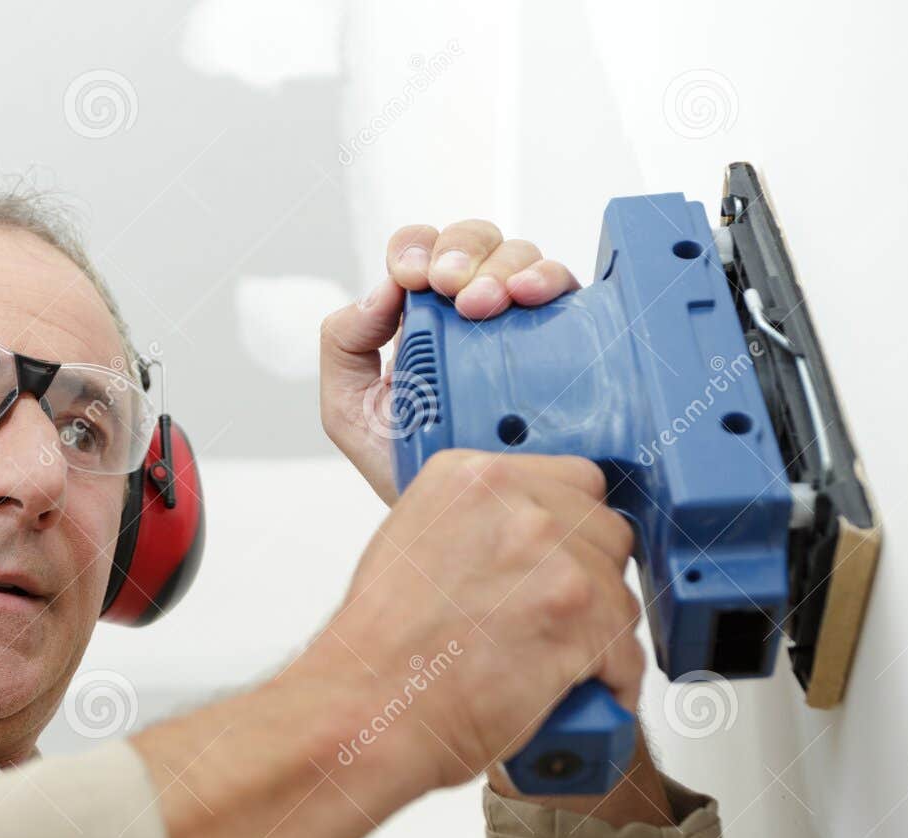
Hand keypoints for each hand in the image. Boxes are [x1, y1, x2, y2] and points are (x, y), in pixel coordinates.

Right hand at [289, 449, 644, 792]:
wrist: (365, 710)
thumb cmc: (377, 647)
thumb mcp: (413, 540)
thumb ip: (477, 521)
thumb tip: (522, 537)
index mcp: (474, 477)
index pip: (573, 480)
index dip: (569, 527)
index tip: (558, 557)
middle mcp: (519, 508)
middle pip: (605, 532)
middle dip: (587, 577)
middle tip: (552, 615)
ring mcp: (556, 564)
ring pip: (620, 594)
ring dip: (598, 631)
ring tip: (554, 660)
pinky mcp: (583, 625)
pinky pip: (627, 653)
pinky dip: (610, 681)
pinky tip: (578, 691)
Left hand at [319, 221, 581, 504]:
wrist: (468, 523)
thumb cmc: (409, 469)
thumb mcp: (351, 411)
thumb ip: (343, 347)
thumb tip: (379, 291)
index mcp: (420, 319)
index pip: (421, 252)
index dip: (418, 249)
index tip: (416, 278)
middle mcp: (471, 313)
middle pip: (474, 243)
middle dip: (462, 253)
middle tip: (454, 290)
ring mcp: (518, 325)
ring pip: (518, 257)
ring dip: (503, 267)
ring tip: (490, 303)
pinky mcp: (561, 343)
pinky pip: (564, 291)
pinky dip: (548, 279)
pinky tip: (533, 297)